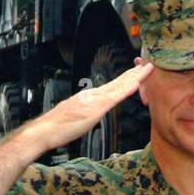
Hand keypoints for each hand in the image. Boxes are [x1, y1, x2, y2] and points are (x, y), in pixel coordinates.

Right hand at [31, 61, 153, 152]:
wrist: (44, 130)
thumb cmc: (57, 128)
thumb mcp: (76, 117)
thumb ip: (85, 112)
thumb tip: (90, 113)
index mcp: (90, 97)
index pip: (113, 85)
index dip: (126, 78)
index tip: (138, 72)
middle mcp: (93, 94)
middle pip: (118, 82)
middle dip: (135, 73)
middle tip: (149, 64)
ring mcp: (94, 100)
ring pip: (119, 86)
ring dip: (135, 77)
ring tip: (149, 69)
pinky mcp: (95, 109)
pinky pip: (114, 97)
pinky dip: (126, 89)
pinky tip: (136, 84)